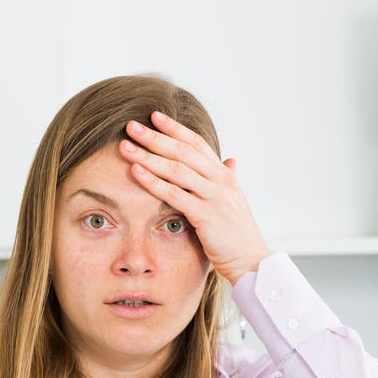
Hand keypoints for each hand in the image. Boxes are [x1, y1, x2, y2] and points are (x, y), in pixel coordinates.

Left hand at [119, 111, 270, 286]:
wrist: (251, 260)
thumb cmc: (237, 235)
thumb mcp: (233, 202)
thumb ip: (227, 179)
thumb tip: (230, 161)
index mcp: (224, 175)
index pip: (197, 143)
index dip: (175, 128)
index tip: (154, 116)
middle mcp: (220, 181)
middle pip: (183, 151)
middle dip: (155, 137)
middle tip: (131, 126)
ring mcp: (214, 197)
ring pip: (177, 169)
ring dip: (148, 156)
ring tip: (125, 147)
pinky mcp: (206, 215)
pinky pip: (175, 194)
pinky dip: (153, 182)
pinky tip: (136, 172)